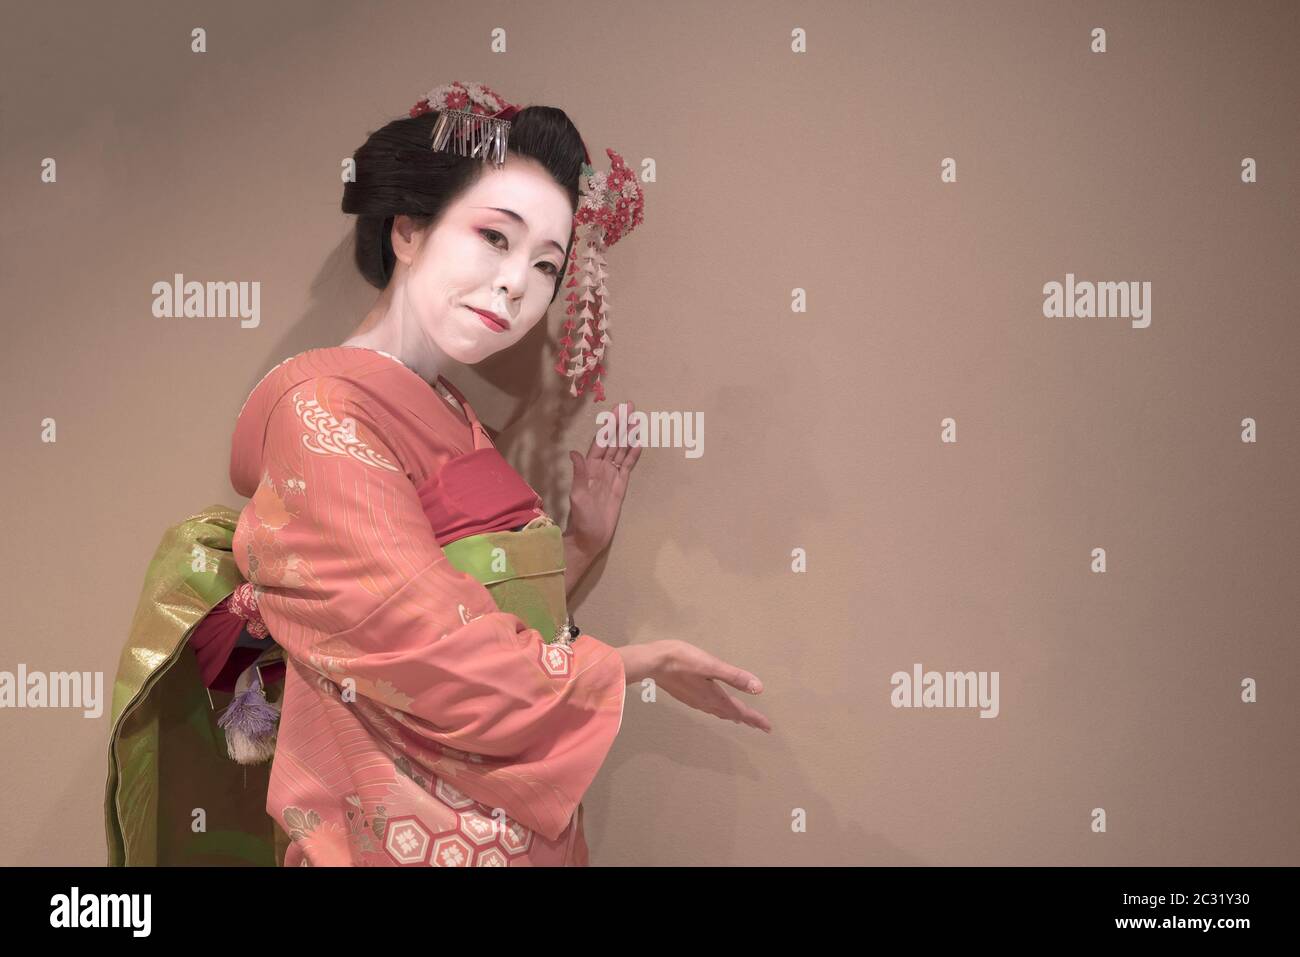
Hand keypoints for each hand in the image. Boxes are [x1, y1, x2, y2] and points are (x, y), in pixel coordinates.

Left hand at [565, 401, 641, 556]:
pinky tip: (639, 442)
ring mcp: (611, 476)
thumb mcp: (578, 496)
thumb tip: (574, 453)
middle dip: (621, 424)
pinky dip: (633, 453)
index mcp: (590, 468)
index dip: (609, 426)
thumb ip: (578, 474)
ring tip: (637, 420)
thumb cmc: (582, 519)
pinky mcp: (620, 485)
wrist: (590, 537)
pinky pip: (628, 466)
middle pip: (613, 441)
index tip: (617, 411)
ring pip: (621, 451)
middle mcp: (601, 468)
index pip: (601, 441)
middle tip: (630, 407)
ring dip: (629, 435)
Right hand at [623, 639, 770, 733]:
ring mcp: (694, 699)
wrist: (652, 663)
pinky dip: (719, 710)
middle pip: (729, 714)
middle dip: (745, 719)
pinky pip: (708, 707)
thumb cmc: (682, 660)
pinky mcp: (686, 694)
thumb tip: (758, 689)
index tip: (768, 728)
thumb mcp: (711, 665)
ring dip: (731, 715)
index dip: (754, 719)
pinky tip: (715, 706)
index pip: (739, 710)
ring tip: (741, 718)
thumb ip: (734, 676)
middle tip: (759, 726)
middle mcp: (705, 701)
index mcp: (714, 695)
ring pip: (718, 712)